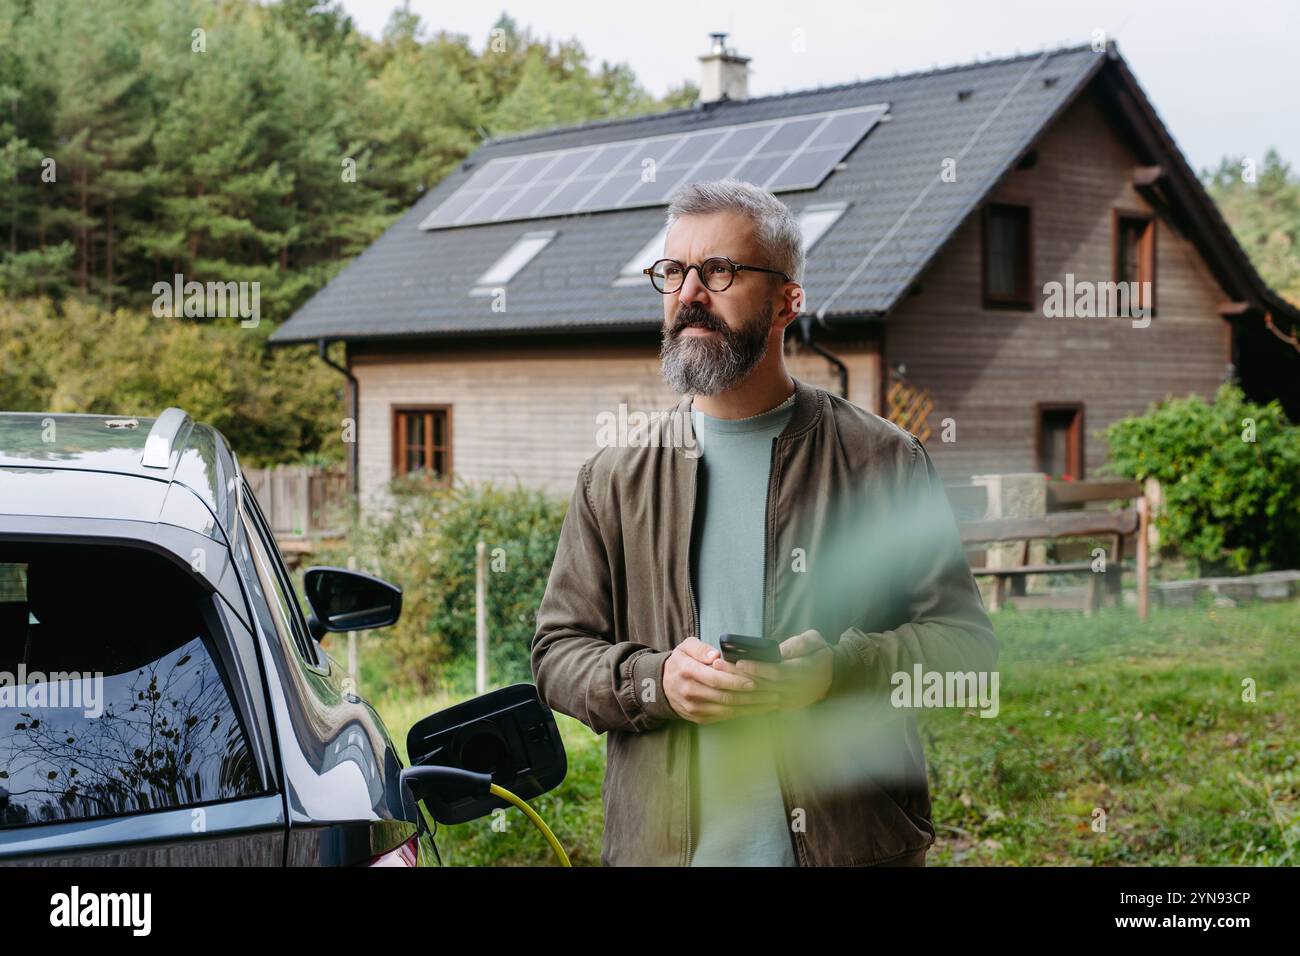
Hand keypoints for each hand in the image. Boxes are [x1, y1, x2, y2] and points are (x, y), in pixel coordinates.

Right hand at [662, 636, 782, 723]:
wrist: (662, 686)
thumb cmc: (680, 663)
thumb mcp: (685, 647)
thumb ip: (700, 648)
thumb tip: (715, 656)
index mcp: (687, 671)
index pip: (715, 678)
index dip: (736, 681)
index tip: (754, 681)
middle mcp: (690, 692)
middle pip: (725, 696)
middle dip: (752, 696)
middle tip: (773, 693)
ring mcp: (694, 708)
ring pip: (728, 709)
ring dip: (752, 707)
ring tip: (772, 702)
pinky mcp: (700, 718)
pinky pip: (725, 716)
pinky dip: (743, 713)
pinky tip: (758, 708)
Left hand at [714, 629, 833, 710]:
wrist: (832, 676)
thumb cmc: (820, 653)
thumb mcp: (814, 641)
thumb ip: (798, 645)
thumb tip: (779, 651)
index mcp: (801, 672)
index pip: (776, 672)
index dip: (757, 668)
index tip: (739, 661)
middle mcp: (792, 690)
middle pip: (761, 685)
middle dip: (737, 676)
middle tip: (716, 666)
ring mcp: (786, 700)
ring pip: (756, 697)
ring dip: (734, 689)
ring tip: (715, 677)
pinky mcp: (781, 706)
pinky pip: (758, 705)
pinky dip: (742, 701)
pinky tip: (725, 694)